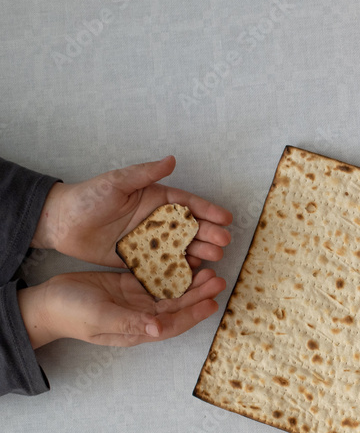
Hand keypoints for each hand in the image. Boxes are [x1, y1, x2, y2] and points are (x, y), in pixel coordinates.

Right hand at [17, 269, 225, 347]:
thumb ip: (129, 323)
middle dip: (199, 294)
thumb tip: (157, 330)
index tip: (212, 302)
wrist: (46, 302)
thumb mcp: (99, 317)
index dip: (193, 314)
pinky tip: (186, 259)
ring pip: (171, 292)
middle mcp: (142, 316)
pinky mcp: (130, 285)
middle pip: (178, 306)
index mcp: (137, 330)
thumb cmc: (70, 313)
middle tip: (217, 278)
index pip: (173, 324)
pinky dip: (172, 271)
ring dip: (190, 283)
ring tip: (209, 268)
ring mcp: (137, 300)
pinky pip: (157, 279)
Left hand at [31, 156, 231, 269]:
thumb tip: (172, 160)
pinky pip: (164, 265)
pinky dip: (179, 269)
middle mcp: (158, 221)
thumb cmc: (88, 197)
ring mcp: (151, 242)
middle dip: (209, 234)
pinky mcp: (140, 260)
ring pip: (182, 247)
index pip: (188, 205)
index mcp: (157, 200)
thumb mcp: (117, 182)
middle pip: (190, 228)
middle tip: (224, 242)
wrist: (61, 223)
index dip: (208, 211)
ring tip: (214, 257)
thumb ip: (145, 173)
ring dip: (200, 252)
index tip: (226, 218)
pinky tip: (193, 272)